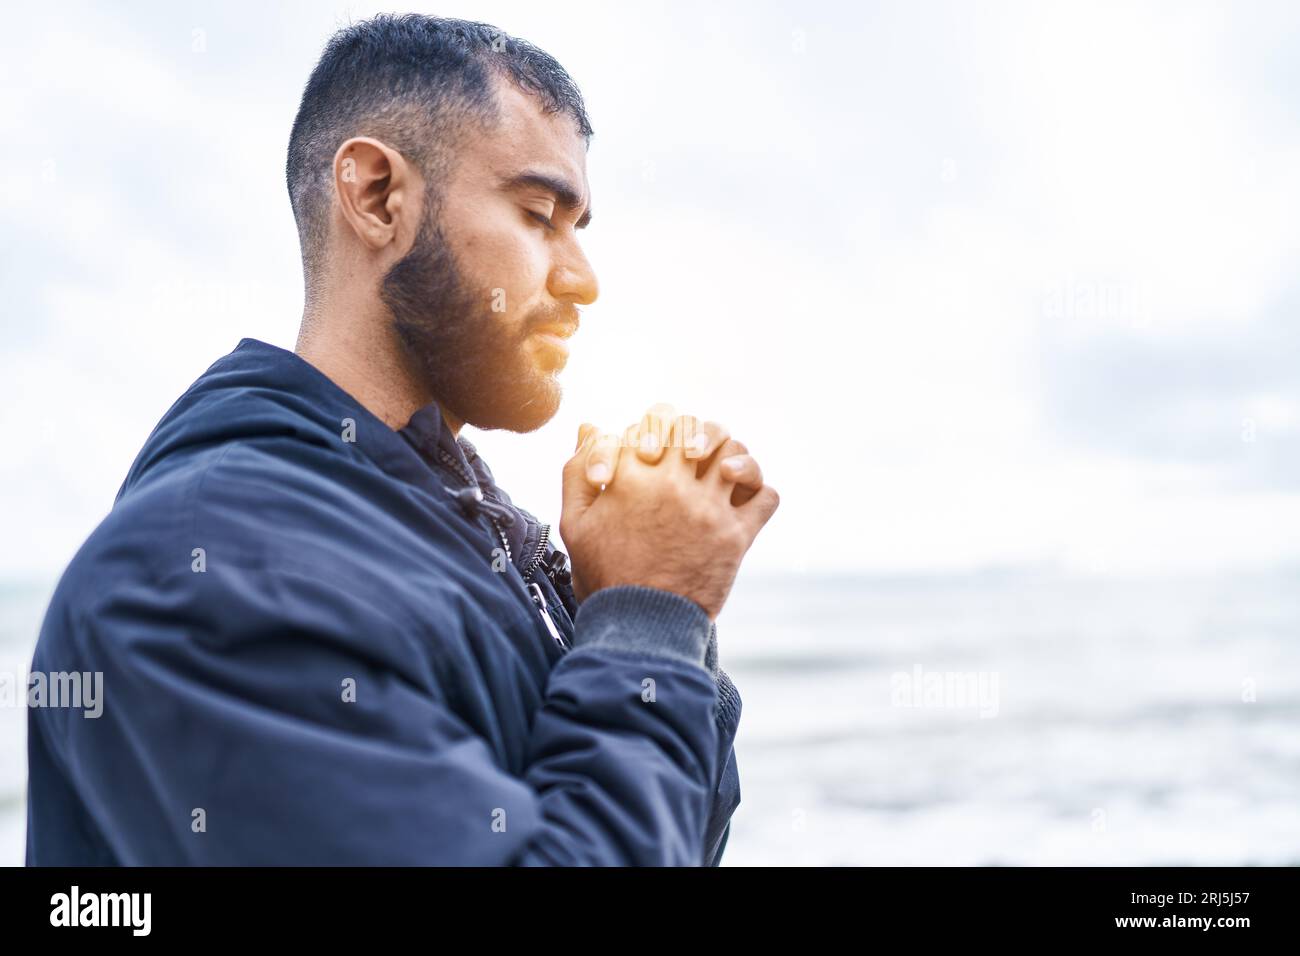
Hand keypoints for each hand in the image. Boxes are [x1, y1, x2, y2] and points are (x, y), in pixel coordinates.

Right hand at [560, 412, 779, 619]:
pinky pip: (766, 496)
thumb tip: (589, 427)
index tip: (655, 449)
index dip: (658, 426)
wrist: (639, 628)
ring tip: (721, 471)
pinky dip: (760, 492)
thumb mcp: (575, 523)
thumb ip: (577, 471)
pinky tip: (742, 500)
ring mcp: (709, 509)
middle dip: (696, 433)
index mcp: (633, 478)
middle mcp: (674, 486)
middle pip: (699, 428)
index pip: (657, 419)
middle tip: (692, 452)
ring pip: (736, 453)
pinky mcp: (736, 536)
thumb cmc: (604, 575)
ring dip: (731, 456)